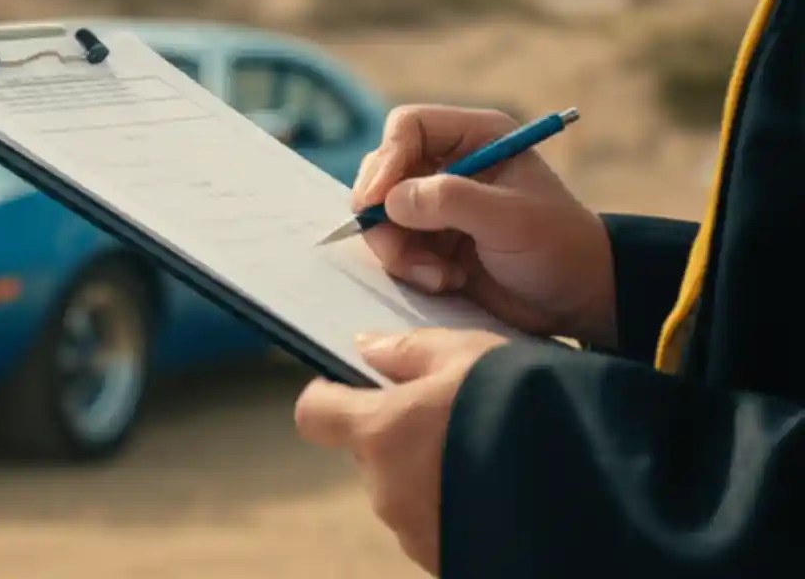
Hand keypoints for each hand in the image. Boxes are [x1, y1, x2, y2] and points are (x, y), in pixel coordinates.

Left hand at [295, 328, 507, 575]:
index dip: (330, 397)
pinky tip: (501, 489)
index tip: (353, 386)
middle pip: (370, 452)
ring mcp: (415, 533)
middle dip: (400, 434)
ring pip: (406, 490)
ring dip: (432, 473)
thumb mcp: (470, 356)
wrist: (590, 491)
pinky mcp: (446, 561)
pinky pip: (438, 524)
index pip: (314, 414)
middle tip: (453, 415)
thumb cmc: (523, 409)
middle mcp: (385, 489)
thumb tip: (368, 348)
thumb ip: (411, 350)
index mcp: (378, 433)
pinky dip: (457, 506)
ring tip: (490, 453)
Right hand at [354, 105, 615, 347]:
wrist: (575, 299)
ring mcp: (436, 204)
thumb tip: (390, 201)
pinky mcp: (429, 241)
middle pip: (383, 172)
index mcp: (475, 137)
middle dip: (385, 216)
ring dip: (399, 250)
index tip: (375, 202)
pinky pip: (393, 246)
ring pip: (380, 215)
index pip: (408, 127)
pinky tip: (446, 281)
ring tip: (438, 275)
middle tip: (400, 253)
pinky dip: (409, 268)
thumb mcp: (510, 220)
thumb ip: (450, 201)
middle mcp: (449, 164)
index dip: (386, 160)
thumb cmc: (557, 248)